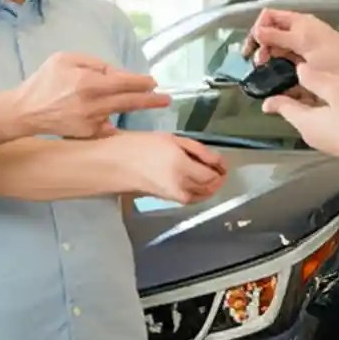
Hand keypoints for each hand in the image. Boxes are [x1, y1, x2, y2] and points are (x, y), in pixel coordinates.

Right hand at [15, 53, 170, 138]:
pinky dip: (116, 123)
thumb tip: (117, 73)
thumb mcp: (66, 58)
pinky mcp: (87, 133)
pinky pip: (108, 128)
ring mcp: (91, 122)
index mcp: (88, 82)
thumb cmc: (45, 80)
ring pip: (119, 114)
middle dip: (150, 100)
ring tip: (151, 103)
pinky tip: (123, 121)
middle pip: (129, 102)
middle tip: (166, 99)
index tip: (152, 82)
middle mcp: (93, 104)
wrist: (26, 111)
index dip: (141, 82)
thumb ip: (94, 63)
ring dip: (134, 109)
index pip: (124, 82)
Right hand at [111, 132, 226, 203]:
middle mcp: (181, 185)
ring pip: (202, 195)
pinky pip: (191, 198)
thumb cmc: (139, 145)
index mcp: (181, 166)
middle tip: (219, 167)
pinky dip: (199, 192)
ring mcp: (174, 195)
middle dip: (218, 178)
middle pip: (210, 187)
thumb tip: (216, 160)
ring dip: (210, 186)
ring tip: (209, 173)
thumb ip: (196, 149)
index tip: (223, 162)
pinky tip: (196, 182)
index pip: (211, 175)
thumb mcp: (170, 139)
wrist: (114, 165)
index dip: (221, 169)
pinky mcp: (168, 200)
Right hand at [241, 9, 338, 95]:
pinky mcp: (303, 69)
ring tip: (264, 70)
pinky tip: (274, 79)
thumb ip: (280, 36)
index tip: (254, 43)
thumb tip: (258, 31)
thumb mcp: (305, 43)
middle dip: (260, 46)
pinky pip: (284, 68)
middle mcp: (298, 35)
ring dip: (267, 60)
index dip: (258, 27)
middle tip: (257, 61)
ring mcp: (301, 53)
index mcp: (299, 23)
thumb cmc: (338, 58)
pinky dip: (276, 72)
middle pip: (270, 35)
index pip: (269, 17)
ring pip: (275, 53)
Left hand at [262, 64, 338, 160]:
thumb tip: (299, 70)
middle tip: (295, 79)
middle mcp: (311, 134)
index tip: (265, 93)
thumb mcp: (337, 91)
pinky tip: (335, 104)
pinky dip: (323, 112)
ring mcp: (326, 142)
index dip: (274, 98)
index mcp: (305, 121)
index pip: (282, 107)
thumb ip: (316, 79)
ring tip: (316, 87)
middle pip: (296, 113)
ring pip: (311, 118)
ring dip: (310, 104)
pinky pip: (324, 125)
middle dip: (294, 97)